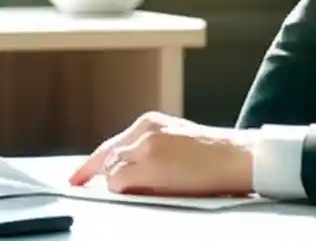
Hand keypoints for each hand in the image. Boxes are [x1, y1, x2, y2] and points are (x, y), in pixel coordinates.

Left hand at [69, 111, 253, 196]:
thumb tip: (123, 171)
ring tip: (150, 191)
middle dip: (104, 179)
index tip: (76, 178)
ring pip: (111, 171)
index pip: (111, 144)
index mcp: (150, 121)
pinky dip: (126, 193)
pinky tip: (146, 193)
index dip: (91, 164)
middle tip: (98, 193)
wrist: (238, 156)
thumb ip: (149, 148)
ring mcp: (145, 145)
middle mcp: (144, 129)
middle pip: (107, 158)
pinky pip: (119, 183)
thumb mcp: (177, 141)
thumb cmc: (214, 156)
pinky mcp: (149, 163)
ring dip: (122, 187)